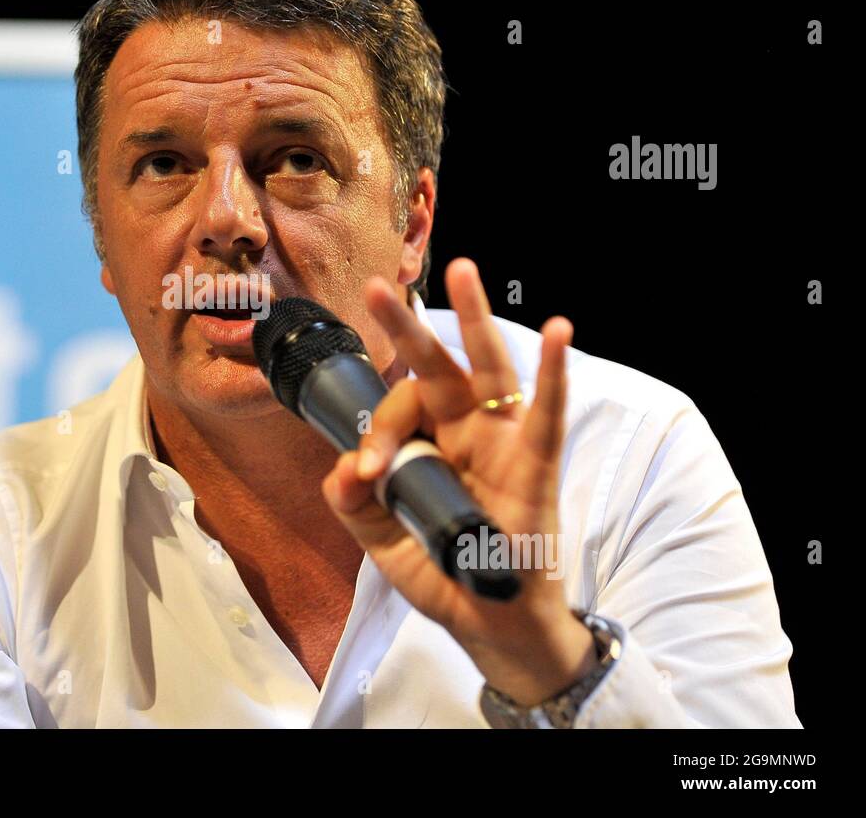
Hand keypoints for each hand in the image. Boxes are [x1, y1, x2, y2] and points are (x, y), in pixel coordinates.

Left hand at [321, 259, 595, 704]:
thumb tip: (340, 468)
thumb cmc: (443, 574)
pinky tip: (558, 332)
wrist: (491, 625)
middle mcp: (463, 432)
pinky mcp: (536, 467)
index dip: (377, 432)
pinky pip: (546, 416)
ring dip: (476, 321)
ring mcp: (501, 444)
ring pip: (489, 372)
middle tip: (376, 286)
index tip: (366, 472)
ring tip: (463, 273)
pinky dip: (553, 376)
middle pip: (436, 368)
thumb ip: (356, 506)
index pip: (397, 411)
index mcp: (425, 443)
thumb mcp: (382, 544)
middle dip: (407, 328)